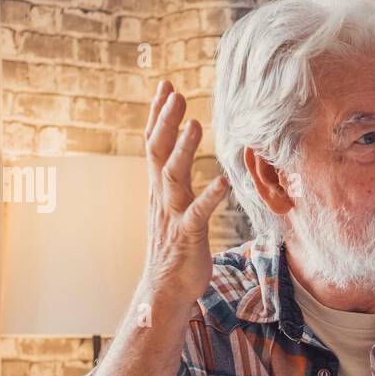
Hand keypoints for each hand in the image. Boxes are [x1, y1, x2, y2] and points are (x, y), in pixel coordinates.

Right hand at [142, 80, 229, 305]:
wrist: (165, 289)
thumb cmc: (174, 248)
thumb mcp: (172, 207)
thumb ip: (175, 181)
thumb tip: (177, 158)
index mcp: (158, 189)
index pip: (153, 144)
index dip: (157, 115)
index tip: (165, 86)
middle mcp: (162, 197)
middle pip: (158, 152)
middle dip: (165, 122)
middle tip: (176, 93)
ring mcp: (173, 215)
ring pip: (174, 176)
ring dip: (183, 150)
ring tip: (196, 124)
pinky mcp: (187, 235)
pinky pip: (198, 213)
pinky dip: (209, 197)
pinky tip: (221, 181)